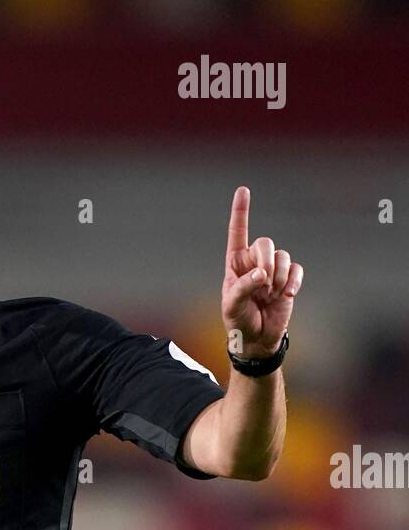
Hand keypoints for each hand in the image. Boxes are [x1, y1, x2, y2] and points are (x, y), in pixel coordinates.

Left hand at [222, 185, 303, 359]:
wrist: (257, 339)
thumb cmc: (238, 321)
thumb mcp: (232, 306)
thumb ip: (244, 287)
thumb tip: (262, 274)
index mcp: (235, 263)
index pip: (237, 232)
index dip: (241, 212)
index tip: (243, 190)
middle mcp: (254, 261)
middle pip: (266, 243)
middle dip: (266, 262)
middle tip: (263, 285)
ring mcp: (273, 269)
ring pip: (283, 256)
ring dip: (279, 278)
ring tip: (270, 296)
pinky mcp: (288, 279)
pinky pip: (296, 269)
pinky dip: (293, 281)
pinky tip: (287, 295)